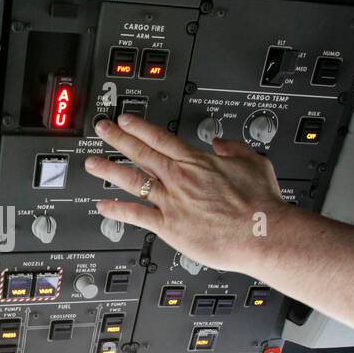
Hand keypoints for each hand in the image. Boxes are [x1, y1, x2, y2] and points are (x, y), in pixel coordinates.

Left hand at [85, 114, 286, 273]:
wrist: (262, 232)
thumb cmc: (261, 203)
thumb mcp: (254, 162)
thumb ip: (234, 149)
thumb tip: (221, 142)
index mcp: (197, 161)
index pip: (160, 137)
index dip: (138, 127)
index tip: (124, 120)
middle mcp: (179, 178)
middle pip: (140, 152)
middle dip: (117, 138)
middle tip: (101, 129)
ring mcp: (171, 201)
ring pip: (132, 180)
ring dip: (109, 170)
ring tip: (91, 163)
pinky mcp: (168, 226)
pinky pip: (136, 215)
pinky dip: (117, 210)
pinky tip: (102, 206)